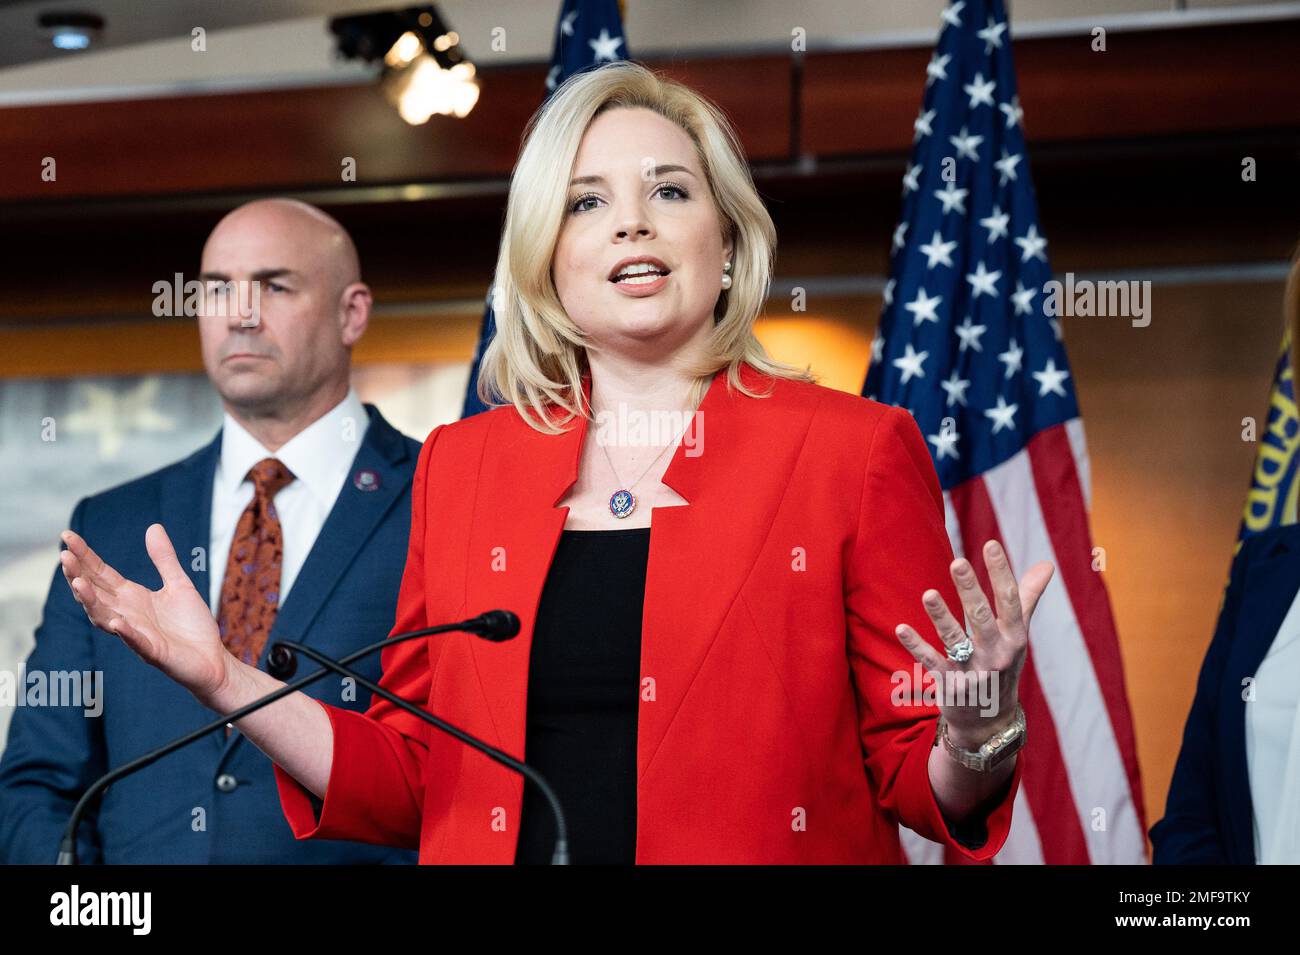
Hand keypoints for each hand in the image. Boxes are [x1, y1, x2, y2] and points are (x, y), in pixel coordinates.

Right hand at [60, 523, 231, 702]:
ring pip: (105, 617)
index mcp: (132, 598)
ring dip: (91, 601)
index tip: (68, 536)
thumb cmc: (192, 625)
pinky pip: (136, 642)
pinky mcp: (154, 653)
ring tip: (78, 583)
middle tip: (64, 555)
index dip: (85, 556)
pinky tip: (115, 622)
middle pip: (96, 592)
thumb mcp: (179, 584)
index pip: (101, 574)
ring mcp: (137, 635)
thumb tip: (153, 526)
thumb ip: (164, 559)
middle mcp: (127, 614)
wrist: (213, 659)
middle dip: (78, 574)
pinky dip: (125, 632)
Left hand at [894, 539, 1053, 748]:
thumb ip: (1027, 597)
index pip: (1010, 600)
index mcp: (1015, 637)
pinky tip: (901, 628)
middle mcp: (997, 654)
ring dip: (941, 617)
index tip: (990, 544)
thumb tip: (1046, 563)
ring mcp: (974, 671)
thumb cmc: (1002, 664)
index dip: (1001, 572)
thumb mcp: (1018, 633)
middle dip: (970, 590)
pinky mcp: (951, 685)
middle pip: (982, 617)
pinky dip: (916, 647)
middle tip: (958, 563)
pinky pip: (931, 663)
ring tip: (928, 594)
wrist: (990, 721)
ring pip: (956, 640)